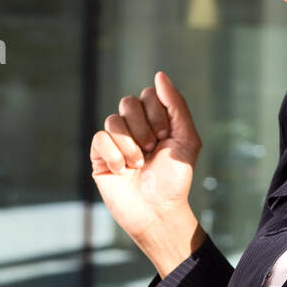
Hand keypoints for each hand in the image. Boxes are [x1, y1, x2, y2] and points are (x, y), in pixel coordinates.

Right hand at [91, 72, 201, 244]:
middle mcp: (133, 127)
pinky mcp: (99, 156)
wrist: (158, 211)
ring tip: (139, 165)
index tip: (166, 137)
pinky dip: (115, 155)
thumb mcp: (187, 140)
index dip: (158, 115)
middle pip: (128, 102)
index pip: (148, 95)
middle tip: (152, 150)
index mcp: (154, 121)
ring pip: (113, 121)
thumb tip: (159, 75)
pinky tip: (123, 171)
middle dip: (144, 128)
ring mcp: (115, 141)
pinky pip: (100, 139)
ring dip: (131, 146)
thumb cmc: (174, 180)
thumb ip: (176, 105)